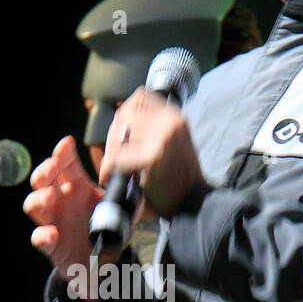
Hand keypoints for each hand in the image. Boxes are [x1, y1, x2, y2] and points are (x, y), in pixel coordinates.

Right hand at [24, 135, 122, 280]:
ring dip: (39, 198)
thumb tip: (139, 189)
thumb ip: (131, 201)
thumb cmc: (108, 234)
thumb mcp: (124, 215)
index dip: (63, 152)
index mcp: (78, 187)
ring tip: (50, 197)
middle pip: (42, 179)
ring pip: (33, 204)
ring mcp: (53, 221)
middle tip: (52, 168)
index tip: (67, 144)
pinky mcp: (50, 244)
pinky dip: (42, 235)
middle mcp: (61, 201)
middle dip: (44, 170)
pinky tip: (52, 234)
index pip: (66, 164)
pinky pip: (38, 238)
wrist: (102, 266)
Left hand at [100, 89, 203, 217]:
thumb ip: (153, 127)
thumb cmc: (178, 178)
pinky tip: (109, 178)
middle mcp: (171, 121)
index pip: (139, 98)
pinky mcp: (154, 157)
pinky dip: (108, 169)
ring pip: (118, 135)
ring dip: (109, 152)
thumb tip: (121, 115)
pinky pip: (117, 157)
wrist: (194, 204)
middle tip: (111, 157)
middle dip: (113, 137)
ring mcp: (163, 137)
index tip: (119, 134)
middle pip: (124, 116)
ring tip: (112, 168)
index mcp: (175, 116)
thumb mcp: (172, 143)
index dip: (124, 115)